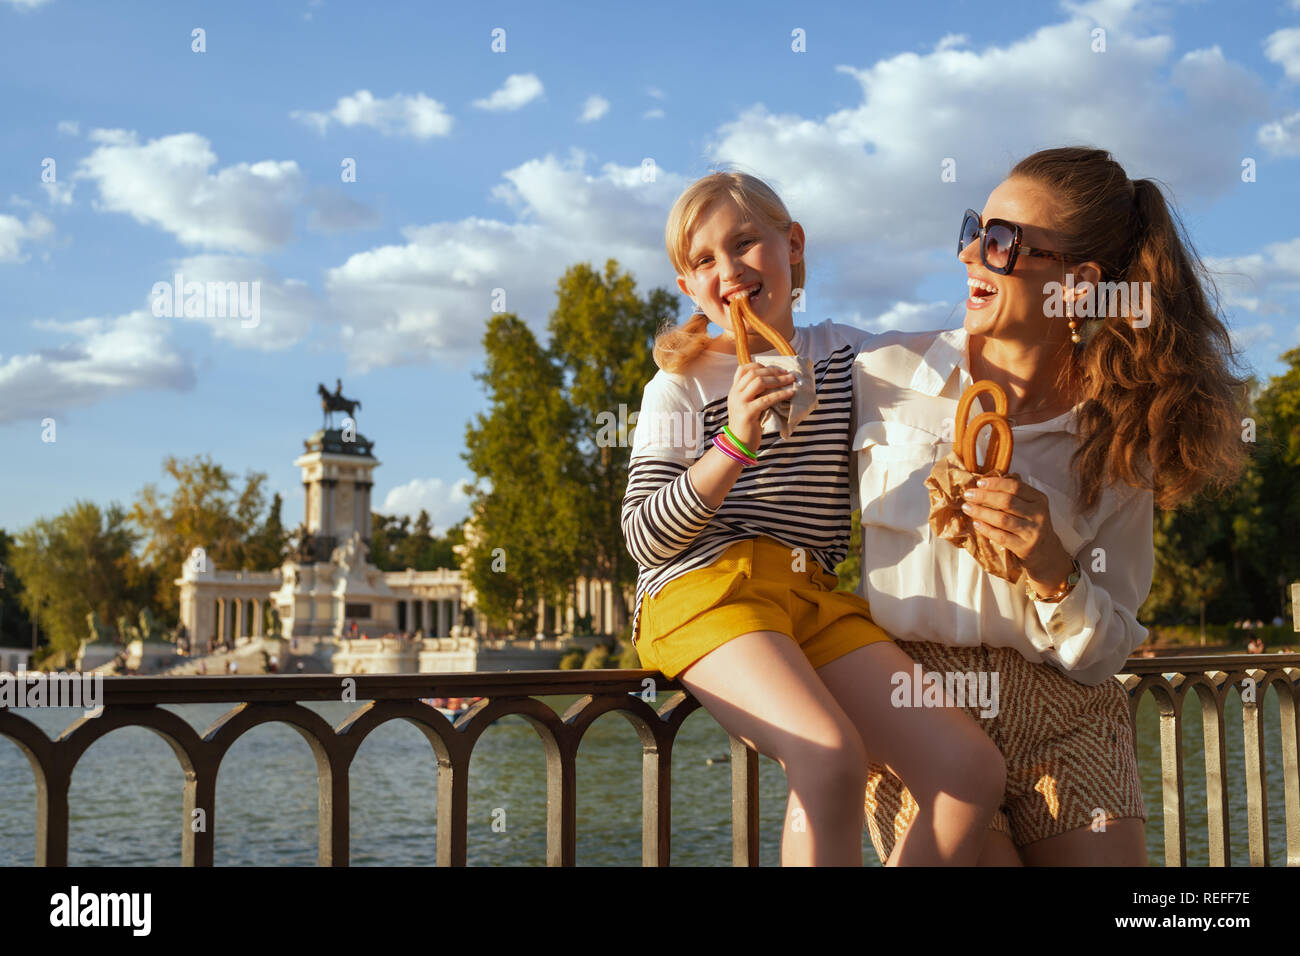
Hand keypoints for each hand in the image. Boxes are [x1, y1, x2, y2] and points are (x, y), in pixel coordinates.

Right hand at [726, 362, 795, 452]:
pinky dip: (780, 394)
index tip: (775, 369)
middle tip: (788, 373)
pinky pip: (766, 399)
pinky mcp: (747, 413)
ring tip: (791, 380)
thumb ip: (754, 393)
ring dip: (778, 379)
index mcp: (734, 390)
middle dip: (773, 371)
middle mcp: (735, 394)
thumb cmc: (747, 425)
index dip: (760, 365)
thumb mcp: (747, 405)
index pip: (743, 369)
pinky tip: (790, 393)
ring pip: (759, 382)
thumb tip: (774, 381)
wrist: (738, 444)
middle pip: (754, 373)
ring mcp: (740, 403)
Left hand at [960, 476, 1073, 592]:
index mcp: (1039, 499)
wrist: (1046, 552)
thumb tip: (985, 483)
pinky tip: (976, 524)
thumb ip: (1014, 494)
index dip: (996, 483)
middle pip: (1007, 501)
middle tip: (968, 494)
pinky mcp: (1025, 547)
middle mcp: (1038, 514)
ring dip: (981, 512)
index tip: (979, 483)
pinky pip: (1001, 536)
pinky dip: (987, 529)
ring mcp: (1032, 532)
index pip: (1016, 487)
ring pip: (1003, 519)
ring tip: (967, 508)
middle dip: (984, 496)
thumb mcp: (1030, 506)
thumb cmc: (1031, 525)